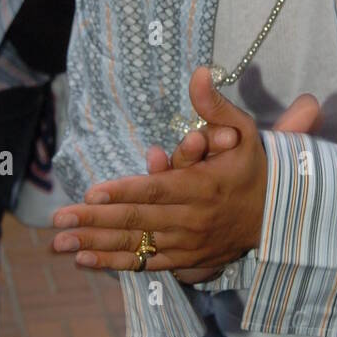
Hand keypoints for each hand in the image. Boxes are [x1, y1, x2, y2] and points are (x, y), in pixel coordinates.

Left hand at [52, 69, 319, 273]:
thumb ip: (215, 106)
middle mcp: (193, 219)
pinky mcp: (185, 260)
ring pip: (137, 244)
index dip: (124, 192)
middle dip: (96, 221)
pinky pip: (146, 263)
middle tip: (60, 220)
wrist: (276, 217)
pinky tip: (85, 259)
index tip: (92, 193)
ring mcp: (188, 244)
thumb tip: (198, 72)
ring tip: (60, 243)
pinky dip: (115, 262)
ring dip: (96, 245)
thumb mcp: (241, 132)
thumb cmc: (252, 168)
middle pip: (139, 220)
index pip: (158, 190)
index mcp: (203, 187)